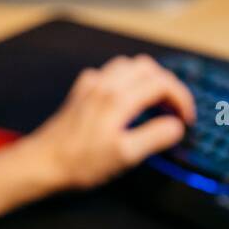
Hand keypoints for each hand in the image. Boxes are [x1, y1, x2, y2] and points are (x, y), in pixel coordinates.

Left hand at [29, 54, 195, 190]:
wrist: (43, 162)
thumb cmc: (81, 162)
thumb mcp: (124, 155)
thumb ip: (154, 137)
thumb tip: (176, 125)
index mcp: (119, 99)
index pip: (162, 84)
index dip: (181, 98)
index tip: (186, 118)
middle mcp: (106, 85)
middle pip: (148, 68)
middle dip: (167, 85)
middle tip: (174, 108)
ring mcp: (92, 84)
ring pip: (128, 65)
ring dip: (147, 79)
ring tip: (155, 102)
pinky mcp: (81, 90)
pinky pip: (110, 73)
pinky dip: (125, 80)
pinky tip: (124, 99)